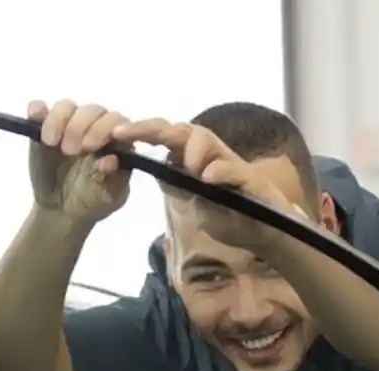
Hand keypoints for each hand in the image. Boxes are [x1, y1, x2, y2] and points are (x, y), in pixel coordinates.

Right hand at [27, 100, 131, 221]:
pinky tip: (35, 118)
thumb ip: (111, 179)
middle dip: (80, 127)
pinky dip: (36, 110)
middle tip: (69, 151)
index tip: (89, 147)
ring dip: (58, 120)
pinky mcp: (45, 126)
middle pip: (92, 110)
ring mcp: (70, 124)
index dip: (104, 129)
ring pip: (67, 106)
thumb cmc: (92, 200)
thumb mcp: (105, 196)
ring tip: (51, 143)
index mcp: (117, 141)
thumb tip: (111, 160)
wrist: (63, 208)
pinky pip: (39, 109)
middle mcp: (96, 126)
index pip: (116, 122)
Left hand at [112, 118, 300, 247]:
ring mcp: (231, 164)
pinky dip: (221, 170)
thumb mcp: (193, 201)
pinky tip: (208, 176)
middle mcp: (210, 155)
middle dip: (151, 129)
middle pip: (181, 131)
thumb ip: (175, 184)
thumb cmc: (230, 214)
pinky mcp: (251, 181)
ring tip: (185, 165)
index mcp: (193, 159)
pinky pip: (235, 170)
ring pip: (208, 140)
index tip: (113, 134)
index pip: (164, 138)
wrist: (265, 233)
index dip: (140, 133)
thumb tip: (151, 168)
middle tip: (126, 131)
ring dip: (190, 148)